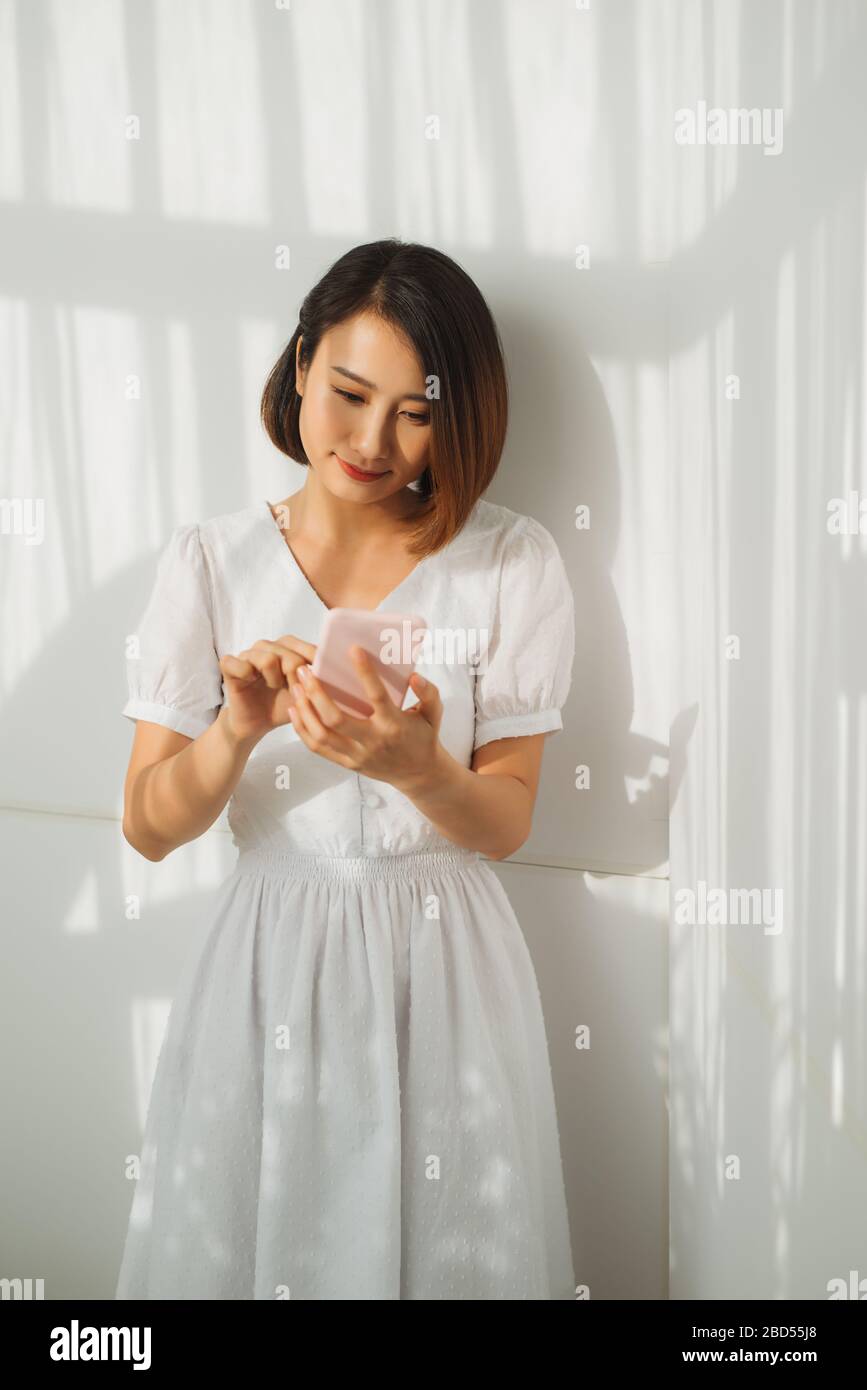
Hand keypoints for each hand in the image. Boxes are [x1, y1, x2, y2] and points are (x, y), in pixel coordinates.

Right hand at [219, 634, 315, 743]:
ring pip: (267, 658)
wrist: (257, 723)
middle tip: (295, 690)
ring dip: (274, 678)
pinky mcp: (229, 665)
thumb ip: (319, 680)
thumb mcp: (306, 693)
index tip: (320, 679)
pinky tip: (251, 682)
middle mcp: (268, 646)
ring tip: (274, 687)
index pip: (304, 646)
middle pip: (288, 653)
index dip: (313, 663)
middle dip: (296, 676)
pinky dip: (247, 674)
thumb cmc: (282, 705)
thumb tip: (338, 673)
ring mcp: (248, 653)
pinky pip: (239, 664)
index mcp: (287, 648)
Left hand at [287, 645, 443, 791]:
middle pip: (336, 718)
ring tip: (296, 686)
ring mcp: (357, 755)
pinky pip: (318, 747)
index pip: (377, 696)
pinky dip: (302, 728)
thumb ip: (429, 693)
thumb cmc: (424, 737)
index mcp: (394, 725)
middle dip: (316, 692)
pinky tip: (296, 709)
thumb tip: (415, 676)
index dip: (365, 672)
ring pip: (321, 734)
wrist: (419, 774)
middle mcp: (373, 741)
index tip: (353, 649)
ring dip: (305, 709)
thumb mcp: (434, 714)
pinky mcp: (347, 763)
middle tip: (305, 670)